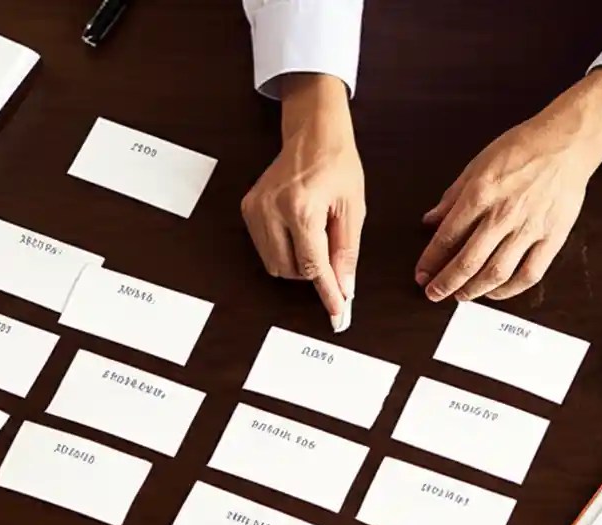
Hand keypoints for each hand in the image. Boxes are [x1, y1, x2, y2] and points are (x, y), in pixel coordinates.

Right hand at [242, 74, 364, 329]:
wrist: (313, 133)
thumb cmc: (337, 164)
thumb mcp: (353, 209)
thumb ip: (347, 252)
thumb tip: (345, 288)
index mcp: (301, 208)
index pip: (313, 266)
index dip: (327, 293)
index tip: (337, 313)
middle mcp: (272, 210)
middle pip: (290, 270)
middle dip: (313, 272)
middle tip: (331, 253)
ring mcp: (255, 209)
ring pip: (274, 264)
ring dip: (297, 262)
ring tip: (314, 234)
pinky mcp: (248, 209)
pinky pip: (264, 249)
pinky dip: (284, 249)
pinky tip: (298, 228)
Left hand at [416, 68, 601, 301]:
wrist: (566, 143)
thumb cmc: (522, 149)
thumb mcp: (477, 165)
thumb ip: (452, 197)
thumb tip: (430, 220)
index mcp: (480, 194)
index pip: (446, 237)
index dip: (430, 260)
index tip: (421, 273)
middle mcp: (503, 215)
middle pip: (468, 262)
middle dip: (446, 283)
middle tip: (434, 293)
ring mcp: (529, 229)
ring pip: (496, 273)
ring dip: (474, 291)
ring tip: (461, 296)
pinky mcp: (552, 238)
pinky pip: (529, 274)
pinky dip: (510, 290)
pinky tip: (496, 292)